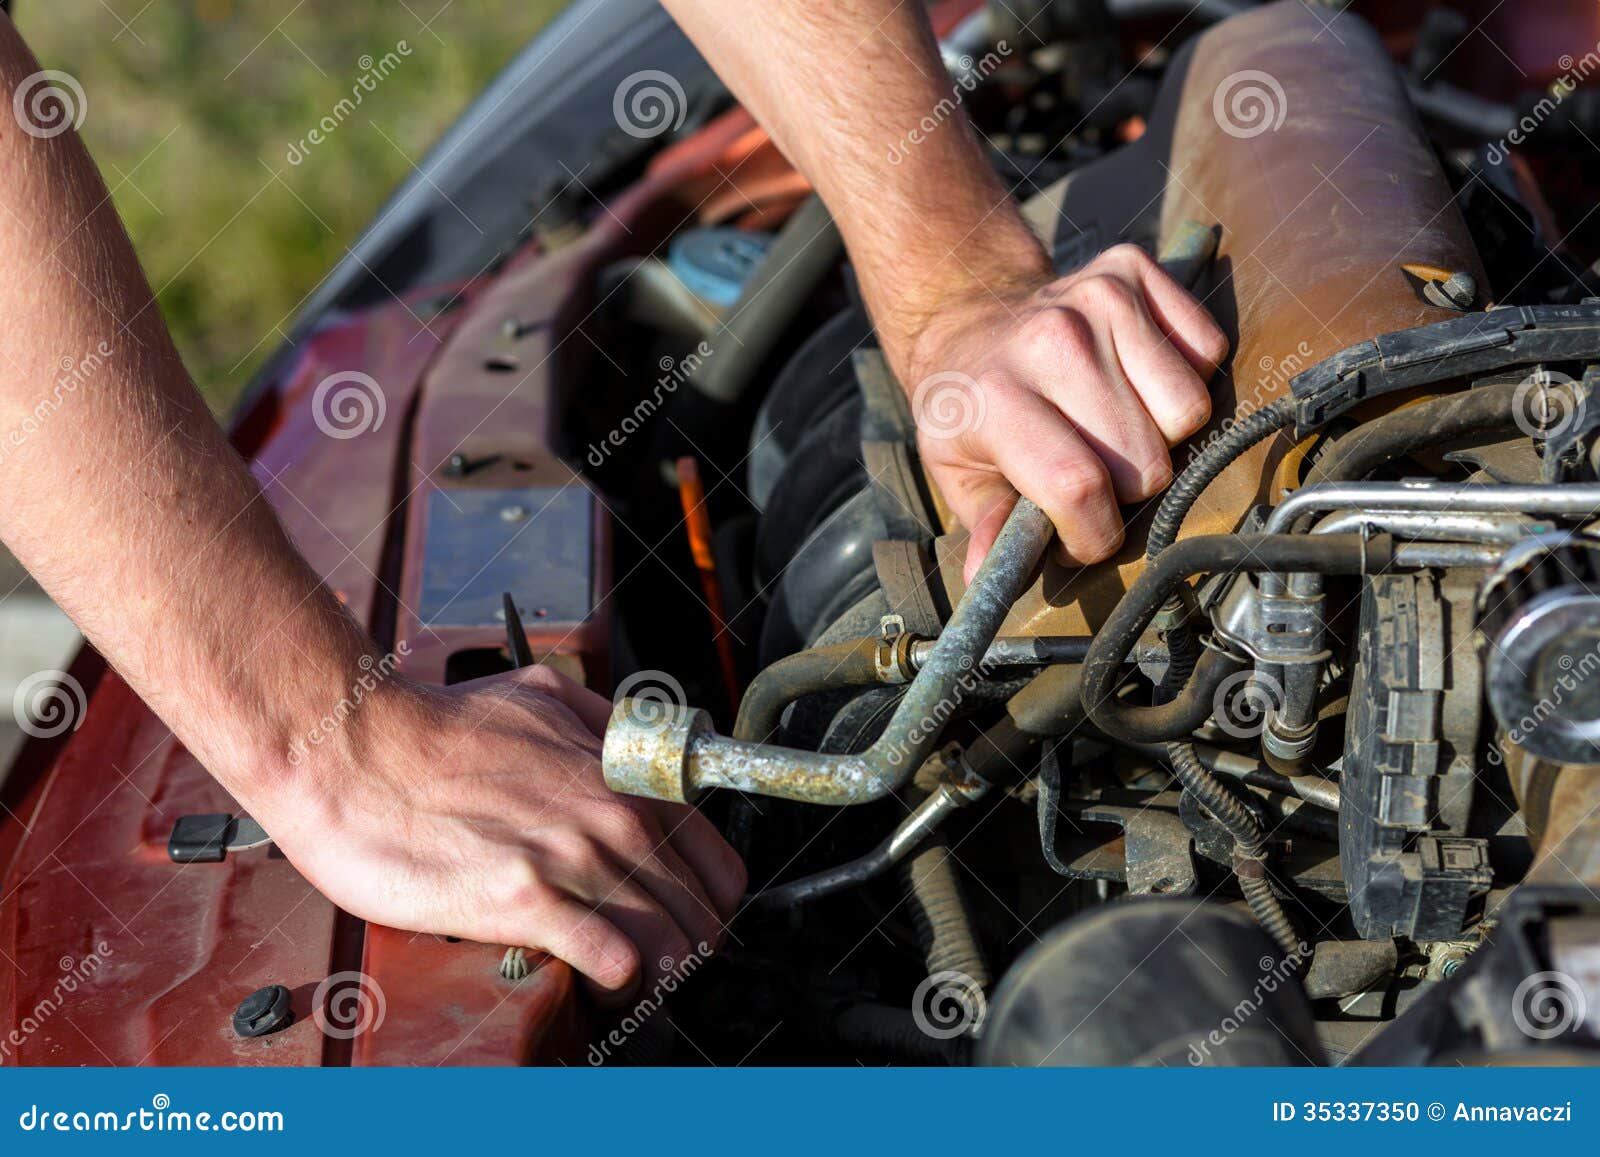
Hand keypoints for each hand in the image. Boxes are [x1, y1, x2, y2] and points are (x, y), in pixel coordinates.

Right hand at [247, 665, 745, 1003]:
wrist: (351, 748)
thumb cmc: (432, 728)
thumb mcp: (539, 698)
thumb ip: (599, 723)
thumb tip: (631, 746)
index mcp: (626, 775)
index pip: (719, 867)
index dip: (705, 906)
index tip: (680, 922)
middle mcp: (616, 814)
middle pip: (701, 916)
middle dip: (684, 950)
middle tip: (651, 964)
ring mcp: (577, 857)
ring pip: (670, 945)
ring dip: (655, 975)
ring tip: (622, 981)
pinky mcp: (527, 900)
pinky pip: (615, 960)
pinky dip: (615, 981)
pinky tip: (591, 977)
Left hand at [899, 244, 1228, 579]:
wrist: (972, 312)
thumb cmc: (970, 405)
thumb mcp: (954, 469)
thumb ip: (985, 525)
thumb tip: (990, 579)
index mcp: (998, 398)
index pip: (1078, 487)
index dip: (1092, 535)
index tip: (1081, 538)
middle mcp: (1052, 341)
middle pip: (1145, 462)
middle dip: (1125, 491)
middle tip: (1091, 473)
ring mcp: (1098, 299)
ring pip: (1189, 411)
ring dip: (1160, 435)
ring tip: (1114, 425)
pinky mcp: (1135, 271)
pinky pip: (1208, 351)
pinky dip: (1182, 377)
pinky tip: (1133, 379)